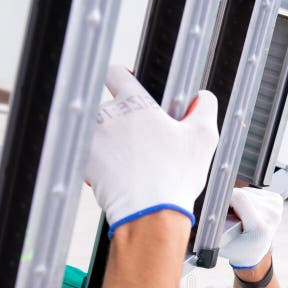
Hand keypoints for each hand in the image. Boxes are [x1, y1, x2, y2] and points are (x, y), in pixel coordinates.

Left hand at [86, 66, 218, 236]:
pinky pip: (87, 156)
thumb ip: (204, 108)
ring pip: (96, 132)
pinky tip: (118, 175)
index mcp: (135, 104)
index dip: (124, 79)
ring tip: (128, 162)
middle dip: (121, 121)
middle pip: (107, 107)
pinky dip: (99, 163)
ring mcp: (91, 139)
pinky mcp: (82, 162)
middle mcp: (108, 116)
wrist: (150, 214)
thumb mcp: (204, 138)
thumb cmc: (175, 178)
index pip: (117, 74)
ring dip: (108, 141)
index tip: (128, 88)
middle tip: (139, 141)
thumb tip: (202, 97)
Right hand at [220, 187, 283, 268]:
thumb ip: (215, 226)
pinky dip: (248, 199)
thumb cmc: (237, 250)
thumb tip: (208, 208)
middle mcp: (271, 216)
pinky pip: (255, 191)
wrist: (253, 253)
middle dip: (232, 201)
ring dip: (240, 200)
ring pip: (248, 191)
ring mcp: (276, 207)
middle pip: (242, 193)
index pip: (239, 197)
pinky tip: (249, 211)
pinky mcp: (277, 200)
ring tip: (240, 215)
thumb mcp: (220, 243)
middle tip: (231, 216)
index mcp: (260, 228)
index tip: (219, 206)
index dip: (225, 198)